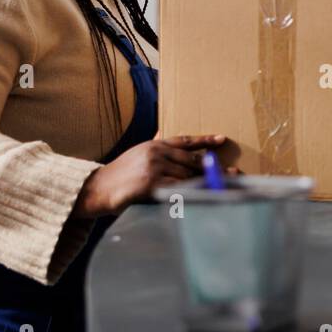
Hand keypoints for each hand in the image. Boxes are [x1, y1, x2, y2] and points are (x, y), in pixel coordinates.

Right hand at [74, 133, 226, 216]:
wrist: (97, 189)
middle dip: (215, 168)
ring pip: (188, 176)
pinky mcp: (151, 184)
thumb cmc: (119, 174)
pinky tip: (205, 197)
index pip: (185, 140)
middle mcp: (157, 153)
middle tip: (234, 173)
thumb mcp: (137, 154)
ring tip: (224, 188)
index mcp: (155, 145)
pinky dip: (193, 194)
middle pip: (193, 161)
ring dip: (207, 184)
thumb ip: (153, 148)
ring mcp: (154, 168)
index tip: (222, 139)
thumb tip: (164, 135)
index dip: (205, 140)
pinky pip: (178, 190)